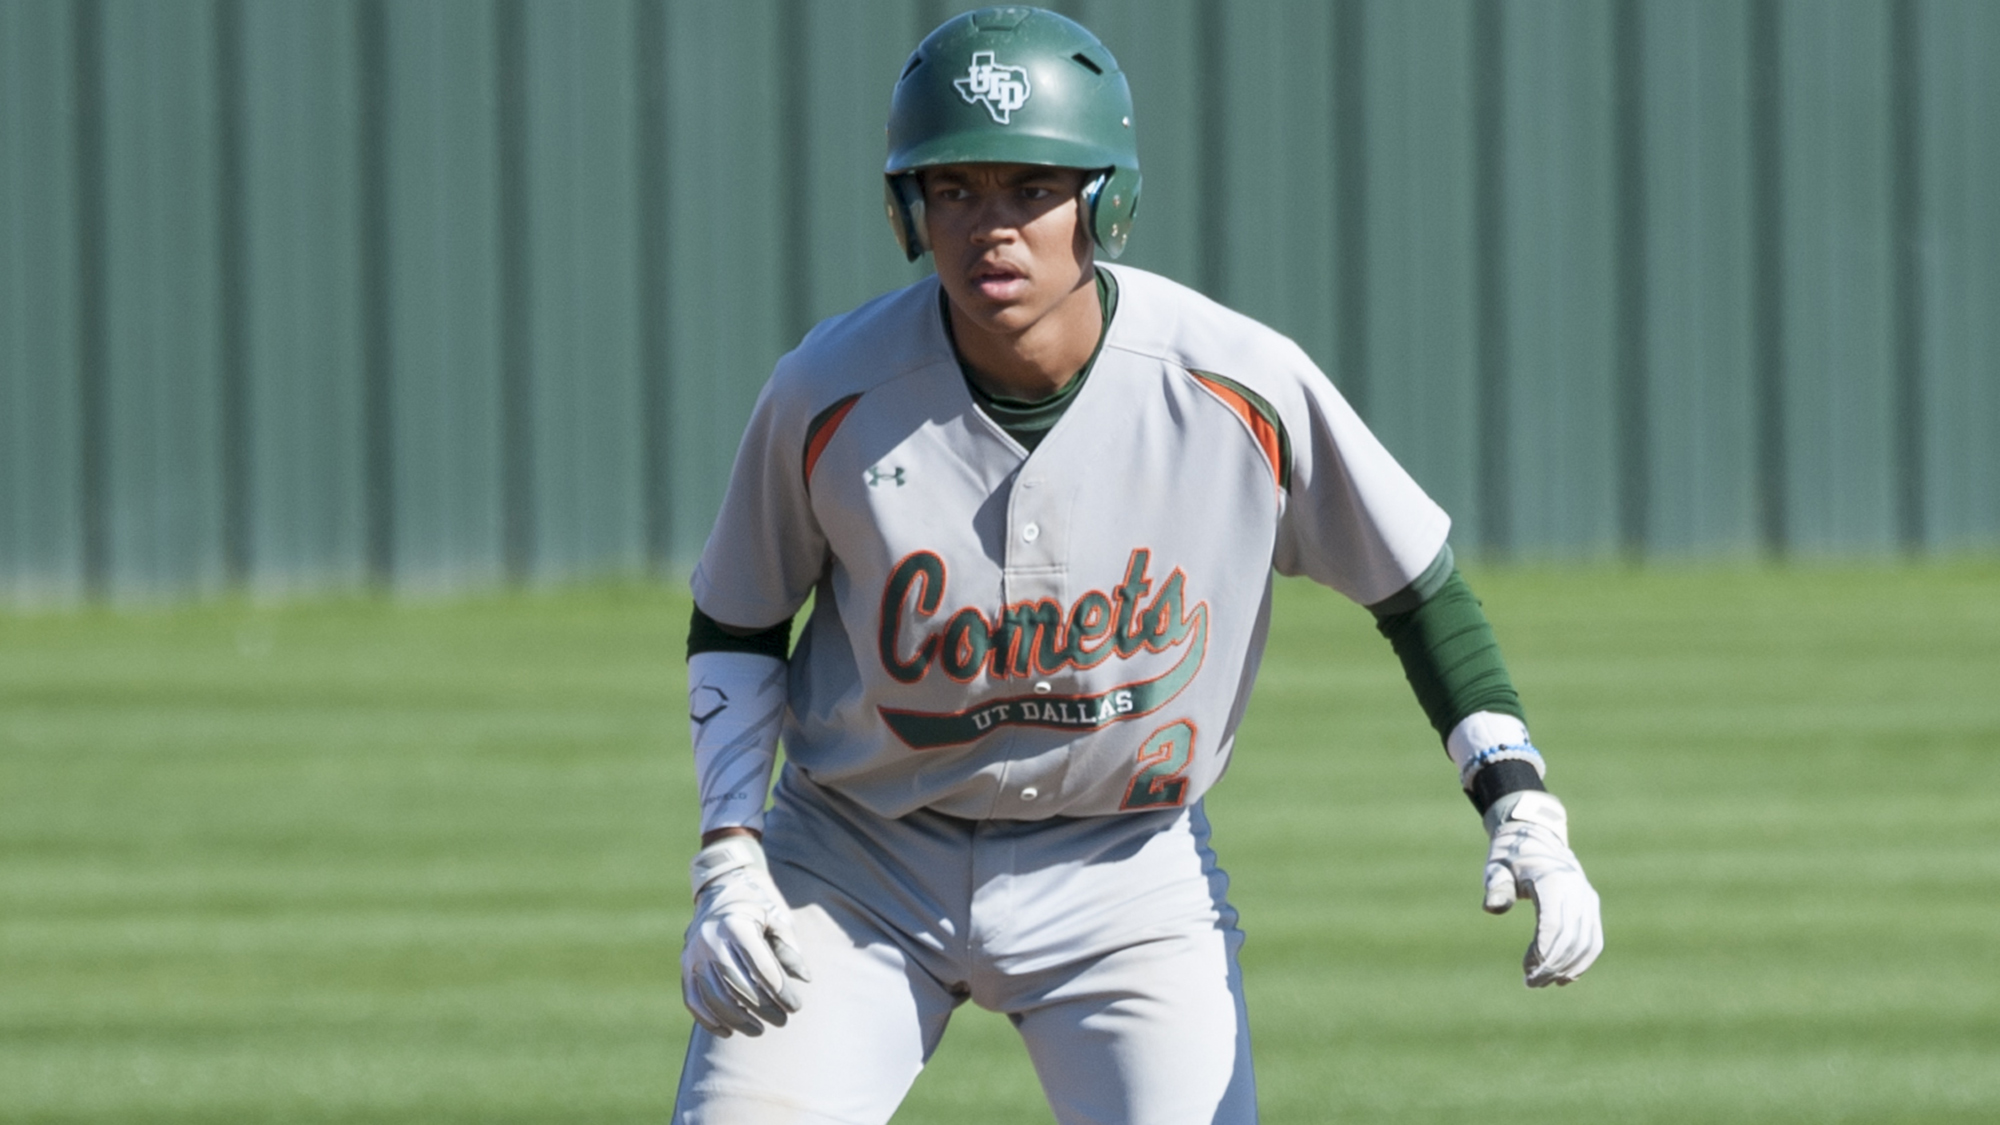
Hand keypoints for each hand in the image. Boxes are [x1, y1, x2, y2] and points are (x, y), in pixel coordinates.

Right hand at [682, 834, 811, 1035]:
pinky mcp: (685, 966)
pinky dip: (709, 1020)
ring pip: (714, 998)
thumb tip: (803, 979)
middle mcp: (710, 940)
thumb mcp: (777, 918)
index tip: (796, 1006)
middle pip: (738, 986)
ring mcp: (693, 954)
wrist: (721, 886)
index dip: (780, 992)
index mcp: (736, 925)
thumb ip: (789, 948)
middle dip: (763, 1009)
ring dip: (738, 1020)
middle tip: (782, 1021)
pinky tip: (729, 1031)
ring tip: (759, 1030)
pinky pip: (693, 1000)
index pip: (761, 968)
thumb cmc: (756, 905)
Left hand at [1481, 791, 1602, 986]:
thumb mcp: (1498, 866)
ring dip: (1568, 967)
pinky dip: (1582, 960)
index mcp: (1554, 882)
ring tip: (1544, 982)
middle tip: (1531, 983)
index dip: (1543, 952)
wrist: (1537, 837)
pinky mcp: (1591, 906)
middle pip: (1571, 938)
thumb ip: (1496, 886)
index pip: (1555, 925)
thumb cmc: (1512, 855)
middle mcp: (1577, 891)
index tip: (1527, 971)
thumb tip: (1491, 908)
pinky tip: (1564, 977)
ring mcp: (1588, 899)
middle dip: (1552, 966)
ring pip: (1587, 942)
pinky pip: (1593, 938)